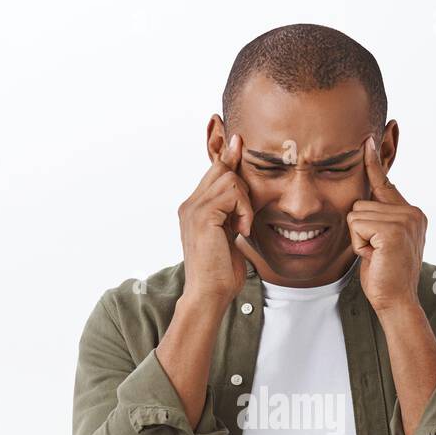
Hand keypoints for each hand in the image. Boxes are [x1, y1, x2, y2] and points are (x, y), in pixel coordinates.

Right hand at [177, 133, 262, 311]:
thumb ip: (231, 216)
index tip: (239, 141)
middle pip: (221, 170)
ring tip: (242, 228)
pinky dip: (243, 209)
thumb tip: (242, 202)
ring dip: (244, 202)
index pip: (214, 173)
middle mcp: (189, 204)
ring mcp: (193, 208)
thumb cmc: (221, 273)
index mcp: (193, 209)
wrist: (209, 293)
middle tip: (246, 214)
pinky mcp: (202, 214)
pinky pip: (232, 192)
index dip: (228, 157)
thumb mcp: (229, 237)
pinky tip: (241, 230)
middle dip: (242, 184)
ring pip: (229, 178)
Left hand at [347, 136, 425, 312]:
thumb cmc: (384, 276)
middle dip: (359, 229)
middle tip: (375, 252)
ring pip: (357, 213)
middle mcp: (412, 212)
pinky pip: (357, 224)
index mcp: (411, 213)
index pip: (385, 183)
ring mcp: (405, 220)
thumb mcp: (380, 242)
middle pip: (362, 201)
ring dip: (358, 238)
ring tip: (375, 255)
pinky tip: (374, 257)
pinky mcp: (393, 230)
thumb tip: (360, 204)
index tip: (368, 140)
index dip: (374, 163)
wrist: (396, 301)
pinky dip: (359, 244)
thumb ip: (378, 220)